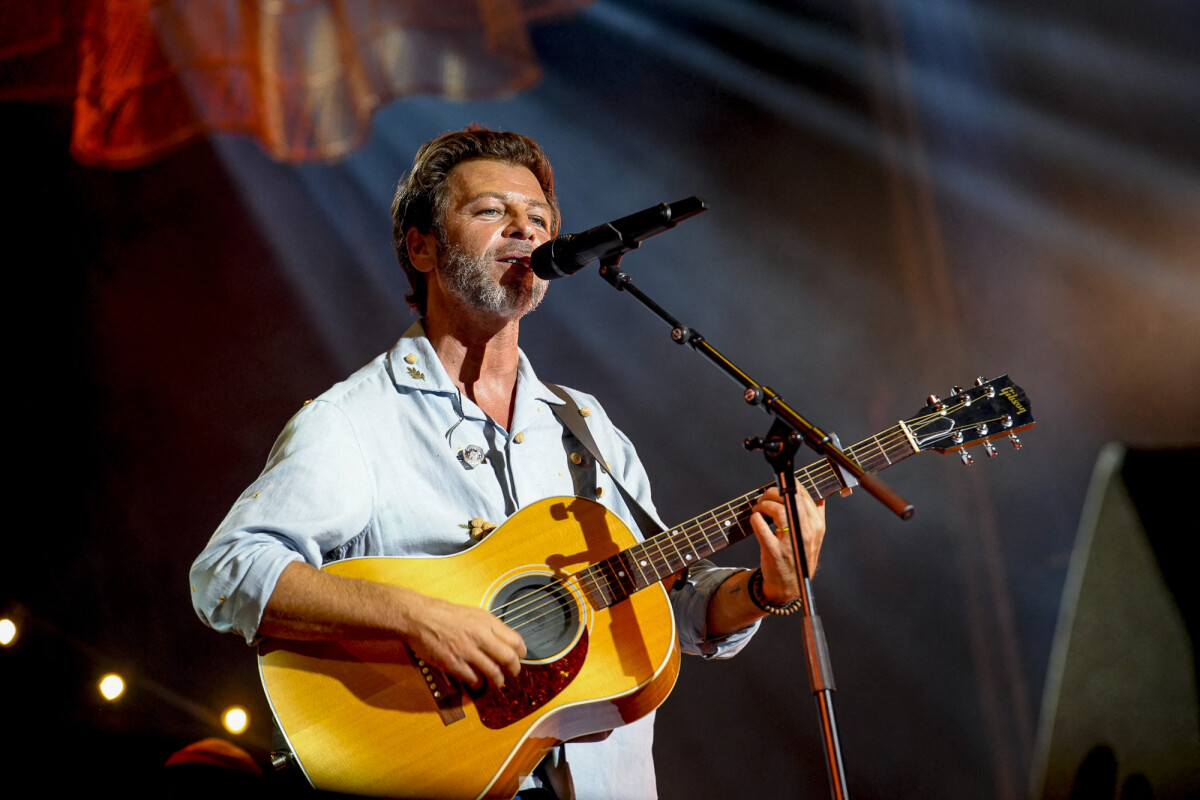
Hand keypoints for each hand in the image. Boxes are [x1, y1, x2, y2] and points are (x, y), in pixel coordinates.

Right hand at [398, 593, 526, 689]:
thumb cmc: (446, 614)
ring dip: (497, 681)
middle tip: (512, 674)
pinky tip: (476, 681)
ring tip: (496, 683)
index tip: (519, 658)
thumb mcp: (474, 613)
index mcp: (487, 622)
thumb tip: (505, 641)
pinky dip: (478, 683)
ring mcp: (466, 650)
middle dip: (514, 670)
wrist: (420, 616)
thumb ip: (490, 627)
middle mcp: (480, 635)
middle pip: (508, 658)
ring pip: (493, 672)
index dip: (521, 654)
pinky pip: (473, 679)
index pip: (515, 641)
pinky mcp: (453, 662)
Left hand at [749, 486, 825, 604]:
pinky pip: (762, 527)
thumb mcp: (814, 537)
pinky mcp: (774, 551)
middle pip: (791, 500)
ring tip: (759, 509)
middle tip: (765, 498)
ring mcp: (791, 543)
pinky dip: (755, 519)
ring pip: (778, 510)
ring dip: (764, 505)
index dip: (789, 486)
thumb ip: (815, 516)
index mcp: (817, 526)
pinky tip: (755, 519)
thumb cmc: (799, 557)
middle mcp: (807, 533)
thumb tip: (814, 495)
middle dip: (774, 493)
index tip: (779, 487)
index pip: (805, 496)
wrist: (790, 585)